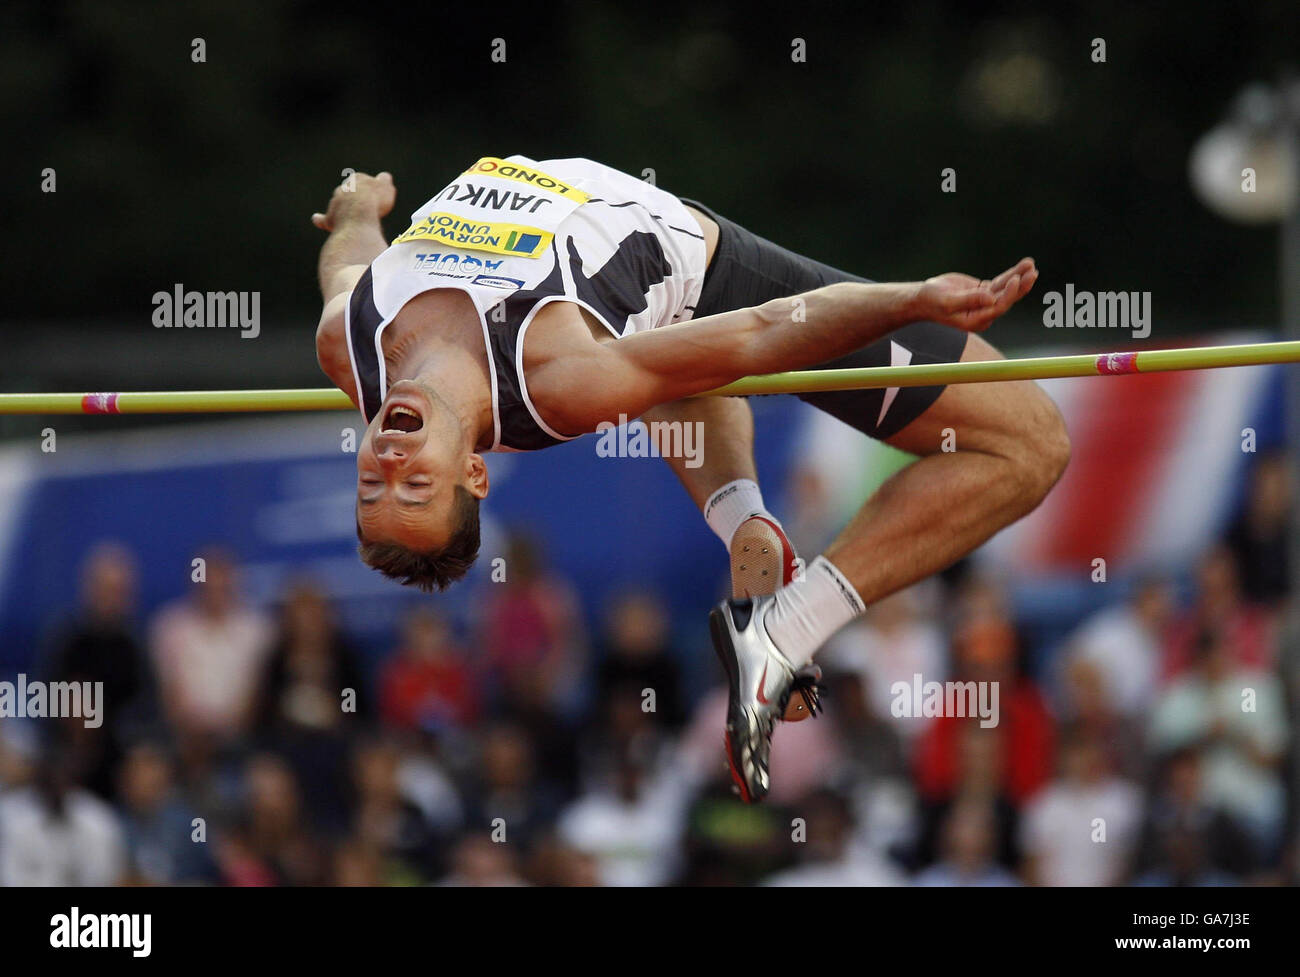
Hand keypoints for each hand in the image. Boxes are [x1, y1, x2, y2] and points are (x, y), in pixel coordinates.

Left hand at [311, 171, 396, 231]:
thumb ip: (384, 181)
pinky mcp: (330, 218)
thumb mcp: (386, 187)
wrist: (359, 215)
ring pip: (337, 204)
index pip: (361, 179)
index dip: (369, 188)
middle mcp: (343, 189)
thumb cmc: (374, 201)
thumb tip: (384, 177)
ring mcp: (335, 203)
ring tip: (352, 218)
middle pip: (347, 191)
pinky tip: (316, 219)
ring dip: (342, 208)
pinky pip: (323, 219)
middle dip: (353, 197)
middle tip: (363, 207)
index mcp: (357, 179)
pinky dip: (320, 219)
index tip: (374, 195)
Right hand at [914, 257, 1037, 331]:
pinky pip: (1001, 282)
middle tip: (1032, 273)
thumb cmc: (932, 301)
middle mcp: (984, 313)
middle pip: (1007, 299)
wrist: (923, 298)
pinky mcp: (984, 291)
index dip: (1009, 294)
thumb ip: (969, 300)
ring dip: (1019, 277)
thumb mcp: (947, 301)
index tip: (1015, 279)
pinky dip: (1012, 273)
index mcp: (975, 320)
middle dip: (1020, 286)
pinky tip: (1023, 265)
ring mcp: (985, 301)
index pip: (998, 307)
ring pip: (1006, 289)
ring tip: (1031, 265)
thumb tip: (991, 298)